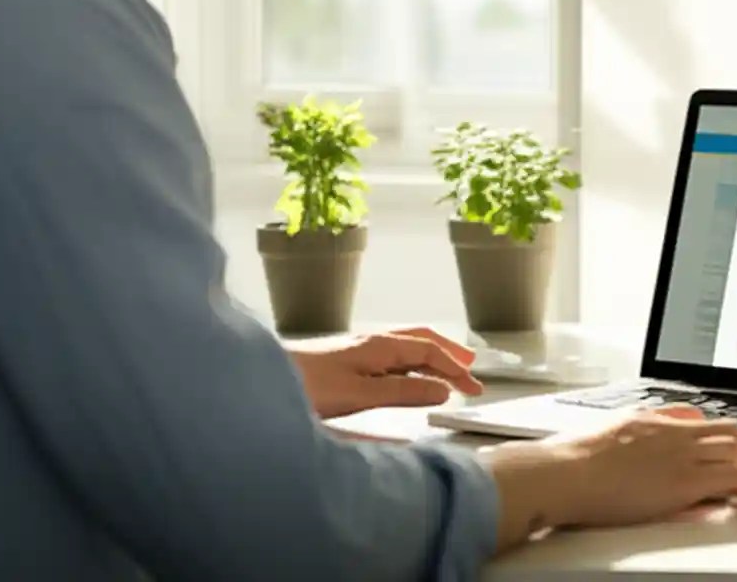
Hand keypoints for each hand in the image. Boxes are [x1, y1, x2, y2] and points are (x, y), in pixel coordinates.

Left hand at [291, 328, 483, 418]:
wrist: (263, 380)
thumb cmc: (307, 386)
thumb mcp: (361, 394)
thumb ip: (403, 393)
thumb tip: (442, 391)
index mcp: (380, 345)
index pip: (429, 351)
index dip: (454, 369)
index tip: (473, 387)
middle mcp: (373, 342)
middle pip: (421, 342)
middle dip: (448, 354)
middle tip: (471, 370)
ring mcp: (359, 351)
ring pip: (407, 349)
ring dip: (432, 358)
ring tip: (449, 370)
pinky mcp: (348, 362)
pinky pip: (392, 359)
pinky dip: (412, 366)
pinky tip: (409, 378)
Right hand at [482, 405, 736, 550]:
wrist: (566, 473)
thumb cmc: (573, 460)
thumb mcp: (605, 431)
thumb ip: (627, 431)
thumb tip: (637, 435)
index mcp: (651, 420)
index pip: (698, 418)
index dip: (715, 434)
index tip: (719, 446)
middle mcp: (672, 434)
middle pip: (726, 430)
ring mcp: (680, 457)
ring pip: (734, 452)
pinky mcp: (683, 485)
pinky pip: (728, 481)